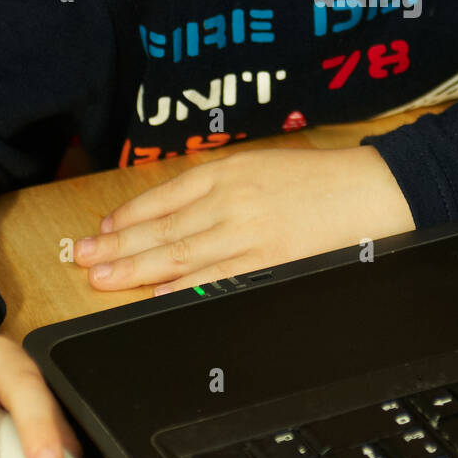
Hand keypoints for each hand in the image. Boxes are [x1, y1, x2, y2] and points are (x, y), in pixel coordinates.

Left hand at [73, 145, 415, 294]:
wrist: (375, 189)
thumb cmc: (324, 178)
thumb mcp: (266, 165)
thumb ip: (224, 185)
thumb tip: (179, 211)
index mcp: (231, 171)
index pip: (165, 196)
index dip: (129, 215)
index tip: (102, 229)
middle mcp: (232, 199)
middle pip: (163, 227)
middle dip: (117, 245)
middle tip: (82, 259)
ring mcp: (249, 232)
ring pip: (180, 254)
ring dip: (136, 268)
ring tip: (103, 277)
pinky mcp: (269, 260)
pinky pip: (216, 278)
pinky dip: (181, 286)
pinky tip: (155, 292)